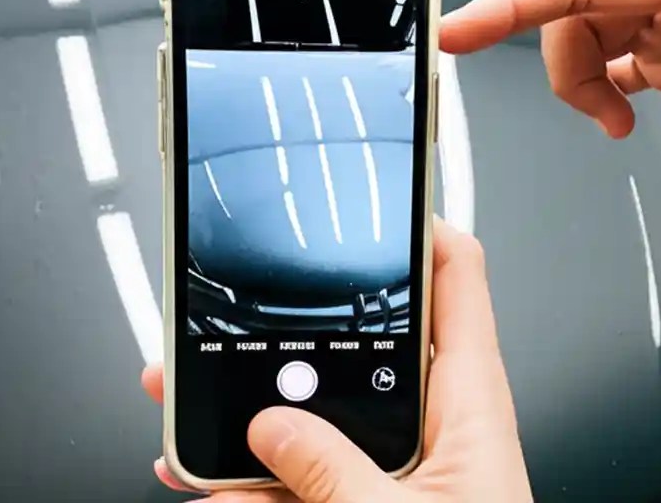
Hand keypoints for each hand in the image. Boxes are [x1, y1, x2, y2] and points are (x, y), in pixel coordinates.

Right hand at [140, 221, 532, 501]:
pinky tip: (207, 484)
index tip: (378, 187)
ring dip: (249, 412)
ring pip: (313, 417)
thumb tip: (273, 427)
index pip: (457, 284)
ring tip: (188, 400)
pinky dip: (248, 483)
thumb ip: (334, 474)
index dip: (423, 225)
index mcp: (471, 407)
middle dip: (291, 331)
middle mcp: (435, 429)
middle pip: (361, 346)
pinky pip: (298, 479)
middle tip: (234, 309)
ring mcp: (394, 471)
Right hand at [441, 0, 660, 361]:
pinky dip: (599, 94)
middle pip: (575, 14)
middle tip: (595, 113)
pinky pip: (613, 67)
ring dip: (581, 87)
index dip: (515, 2)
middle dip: (559, 65)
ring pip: (587, 43)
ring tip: (618, 124)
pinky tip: (622, 117)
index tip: (462, 29)